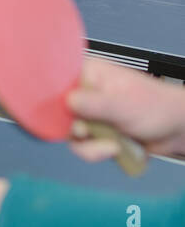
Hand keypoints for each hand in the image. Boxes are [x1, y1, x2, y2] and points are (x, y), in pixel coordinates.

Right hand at [67, 59, 184, 160]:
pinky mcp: (93, 132)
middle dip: (75, 130)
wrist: (176, 131)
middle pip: (59, 112)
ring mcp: (89, 113)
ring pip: (69, 133)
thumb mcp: (125, 105)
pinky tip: (115, 148)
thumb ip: (96, 103)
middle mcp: (85, 92)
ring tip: (111, 145)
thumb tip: (68, 101)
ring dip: (89, 146)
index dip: (55, 100)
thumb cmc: (158, 108)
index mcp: (90, 74)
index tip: (63, 115)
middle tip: (88, 133)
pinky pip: (81, 144)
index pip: (58, 82)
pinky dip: (95, 151)